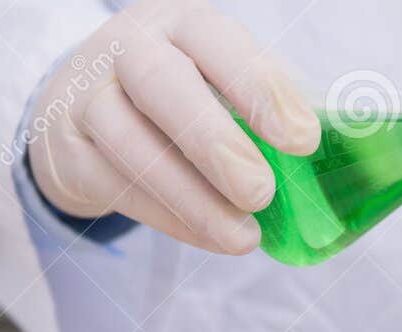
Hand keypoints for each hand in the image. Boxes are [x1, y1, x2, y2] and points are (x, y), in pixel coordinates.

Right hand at [26, 0, 319, 254]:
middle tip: (261, 192)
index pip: (217, 39)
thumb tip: (334, 160)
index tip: (302, 139)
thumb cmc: (180, 98)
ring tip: (244, 237)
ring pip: (132, 143)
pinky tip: (211, 238)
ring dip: (193, 198)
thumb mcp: (219, 83)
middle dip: (216, 142)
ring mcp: (88, 95)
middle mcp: (128, 47)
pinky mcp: (67, 148)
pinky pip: (118, 185)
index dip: (261, 87)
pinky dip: (170, 218)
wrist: (80, 110)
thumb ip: (266, 110)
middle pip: (163, 84)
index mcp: (181, 22)